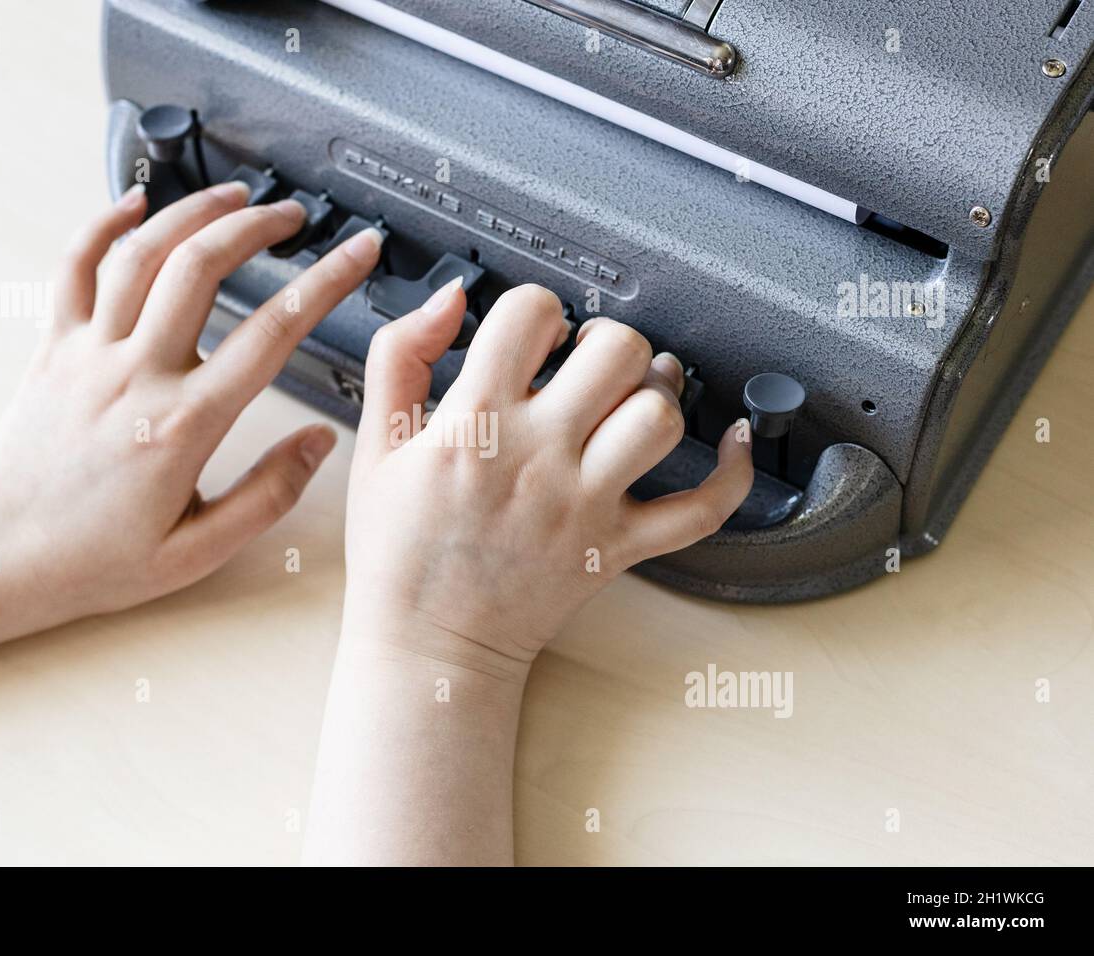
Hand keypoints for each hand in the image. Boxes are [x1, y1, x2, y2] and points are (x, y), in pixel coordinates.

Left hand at [0, 182, 384, 640]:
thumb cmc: (95, 558)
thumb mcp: (198, 551)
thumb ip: (268, 495)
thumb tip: (319, 442)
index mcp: (182, 424)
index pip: (271, 332)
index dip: (324, 281)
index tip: (356, 252)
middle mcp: (135, 374)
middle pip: (202, 267)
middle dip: (256, 225)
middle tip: (293, 216)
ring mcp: (88, 352)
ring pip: (141, 253)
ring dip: (193, 211)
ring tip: (235, 196)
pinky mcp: (53, 346)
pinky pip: (74, 266)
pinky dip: (104, 224)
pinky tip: (135, 202)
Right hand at [306, 282, 753, 864]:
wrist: (427, 647)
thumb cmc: (398, 555)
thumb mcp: (376, 446)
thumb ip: (399, 358)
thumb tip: (450, 299)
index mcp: (473, 425)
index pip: (529, 315)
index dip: (535, 309)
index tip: (532, 334)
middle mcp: (538, 458)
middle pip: (615, 353)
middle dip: (605, 339)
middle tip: (588, 358)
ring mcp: (585, 505)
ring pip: (659, 418)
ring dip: (656, 392)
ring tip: (634, 394)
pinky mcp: (616, 549)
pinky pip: (701, 509)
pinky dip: (731, 473)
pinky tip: (731, 442)